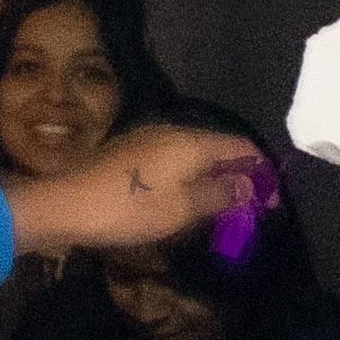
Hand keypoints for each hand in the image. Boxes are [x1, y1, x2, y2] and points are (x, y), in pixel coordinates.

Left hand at [0, 122, 267, 263]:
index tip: (272, 200)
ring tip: (222, 208)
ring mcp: (148, 139)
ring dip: (212, 177)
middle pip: (217, 148)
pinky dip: (189, 177)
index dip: (261, 171)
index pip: (240, 146)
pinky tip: (186, 199)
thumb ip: (219, 193)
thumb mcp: (181, 208)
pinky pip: (173, 160)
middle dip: (238, 175)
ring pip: (193, 154)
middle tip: (249, 208)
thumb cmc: (129, 208)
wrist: (66, 204)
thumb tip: (250, 185)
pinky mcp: (130, 152)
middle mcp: (172, 131)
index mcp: (191, 142)